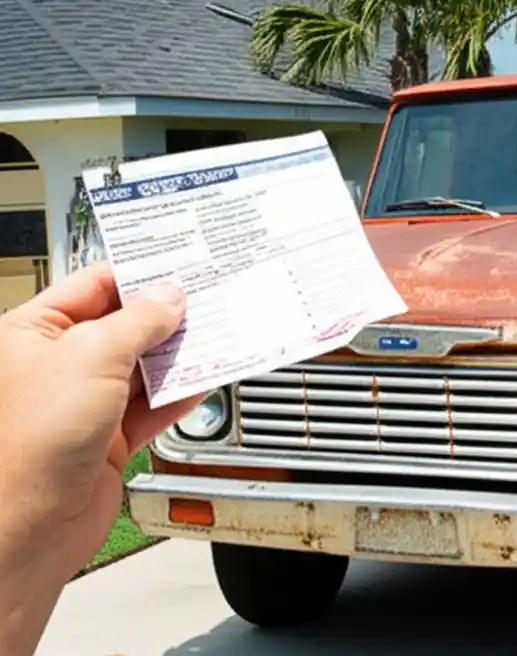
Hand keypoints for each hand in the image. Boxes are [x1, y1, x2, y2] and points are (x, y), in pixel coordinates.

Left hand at [0, 263, 201, 653]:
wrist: (24, 524)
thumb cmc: (27, 443)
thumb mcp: (91, 356)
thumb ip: (138, 322)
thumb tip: (169, 299)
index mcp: (32, 332)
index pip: (95, 286)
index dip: (139, 275)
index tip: (182, 266)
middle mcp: (57, 366)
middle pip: (124, 326)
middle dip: (165, 317)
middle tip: (208, 300)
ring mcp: (83, 404)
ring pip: (142, 368)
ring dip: (178, 356)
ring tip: (216, 336)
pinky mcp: (107, 440)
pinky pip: (153, 407)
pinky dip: (180, 395)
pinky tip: (204, 379)